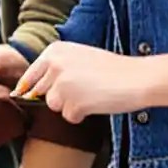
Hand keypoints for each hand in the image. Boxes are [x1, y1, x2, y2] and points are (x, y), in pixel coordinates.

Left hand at [14, 41, 147, 122]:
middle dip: (58, 96)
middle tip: (82, 90)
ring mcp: (62, 84)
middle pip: (41, 92)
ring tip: (91, 95)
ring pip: (54, 105)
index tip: (31, 95)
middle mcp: (54, 65)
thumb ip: (56, 68)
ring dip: (70, 105)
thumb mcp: (79, 57)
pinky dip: (81, 115)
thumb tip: (28, 89)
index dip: (32, 88)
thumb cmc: (113, 69)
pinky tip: (97, 103)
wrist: (139, 78)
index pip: (30, 75)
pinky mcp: (72, 102)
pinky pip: (69, 116)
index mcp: (54, 51)